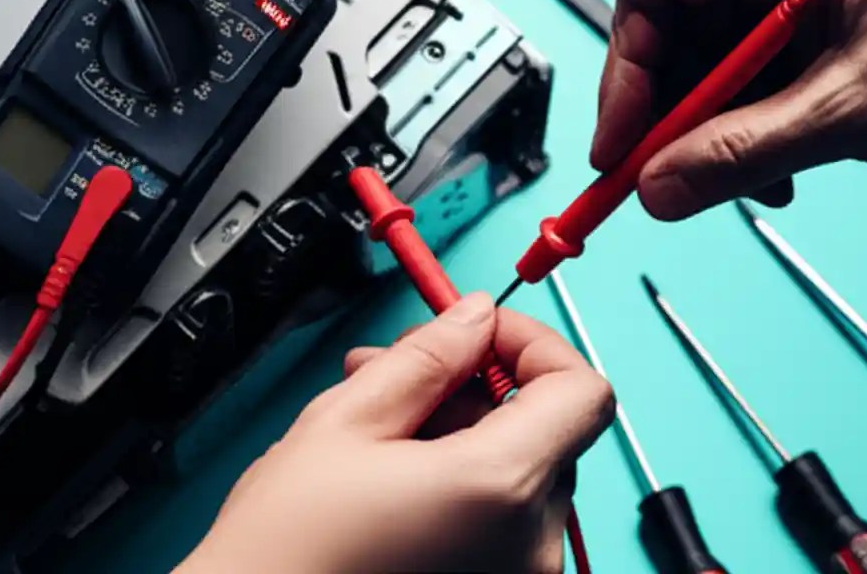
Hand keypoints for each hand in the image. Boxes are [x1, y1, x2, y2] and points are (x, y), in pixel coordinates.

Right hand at [175, 293, 613, 573]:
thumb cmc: (283, 551)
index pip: (583, 391)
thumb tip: (476, 316)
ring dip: (463, 436)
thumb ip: (428, 358)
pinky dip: (463, 487)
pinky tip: (394, 476)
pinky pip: (504, 523)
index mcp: (501, 489)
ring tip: (377, 428)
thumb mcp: (344, 424)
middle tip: (398, 370)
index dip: (534, 345)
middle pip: (548, 432)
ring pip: (520, 476)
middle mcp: (530, 546)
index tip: (483, 333)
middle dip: (478, 389)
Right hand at [595, 0, 866, 220]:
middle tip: (669, 175)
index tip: (621, 146)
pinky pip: (763, 56)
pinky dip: (758, 111)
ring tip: (749, 178)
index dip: (625, 72)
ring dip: (720, 121)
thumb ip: (740, 153)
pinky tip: (781, 157)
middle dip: (674, 109)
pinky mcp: (832, 0)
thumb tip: (657, 190)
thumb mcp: (849, 110)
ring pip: (721, 49)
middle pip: (681, 23)